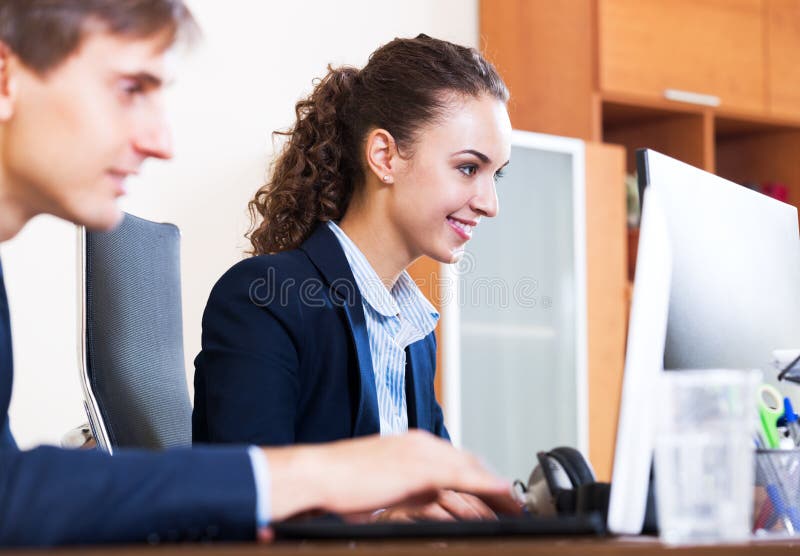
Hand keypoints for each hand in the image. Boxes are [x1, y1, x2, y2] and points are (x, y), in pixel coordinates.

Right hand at [263, 430, 519, 521]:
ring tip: (517, 506)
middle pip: (469, 462)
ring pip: (473, 468)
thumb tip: (428, 498)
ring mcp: (422, 453)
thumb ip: (409, 488)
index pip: (455, 459)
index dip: (479, 476)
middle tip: (514, 501)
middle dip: (493, 482)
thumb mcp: (384, 484)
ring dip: (498, 488)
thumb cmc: (341, 483)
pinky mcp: (420, 468)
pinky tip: (504, 497)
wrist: (318, 474)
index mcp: (411, 445)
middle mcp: (421, 444)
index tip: (496, 492)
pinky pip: (465, 477)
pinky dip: (489, 487)